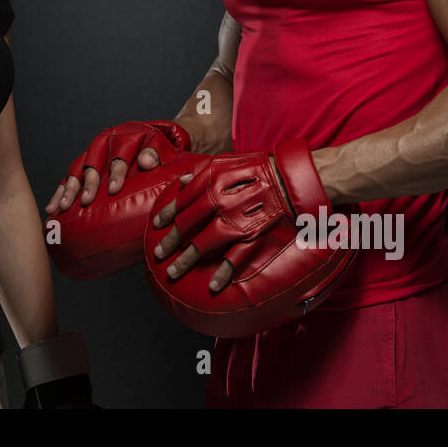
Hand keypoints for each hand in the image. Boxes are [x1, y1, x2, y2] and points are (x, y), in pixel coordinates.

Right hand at [46, 120, 190, 213]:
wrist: (153, 138)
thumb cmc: (160, 149)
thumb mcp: (164, 147)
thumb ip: (157, 153)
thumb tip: (146, 161)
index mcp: (126, 137)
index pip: (119, 155)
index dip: (116, 172)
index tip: (114, 189)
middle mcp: (105, 143)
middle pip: (92, 162)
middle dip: (87, 182)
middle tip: (85, 201)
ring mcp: (93, 153)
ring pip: (77, 169)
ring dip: (68, 188)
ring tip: (62, 207)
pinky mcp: (85, 164)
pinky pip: (70, 177)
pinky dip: (61, 191)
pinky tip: (53, 207)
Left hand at [150, 152, 280, 290]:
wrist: (290, 177)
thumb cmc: (258, 167)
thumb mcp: (226, 161)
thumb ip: (201, 171)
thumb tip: (180, 181)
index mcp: (210, 181)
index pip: (181, 201)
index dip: (167, 214)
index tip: (157, 225)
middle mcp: (219, 202)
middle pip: (187, 226)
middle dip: (170, 241)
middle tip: (158, 253)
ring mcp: (235, 221)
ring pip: (203, 245)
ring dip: (185, 261)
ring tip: (172, 273)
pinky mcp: (253, 235)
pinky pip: (235, 258)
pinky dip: (223, 273)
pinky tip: (212, 286)